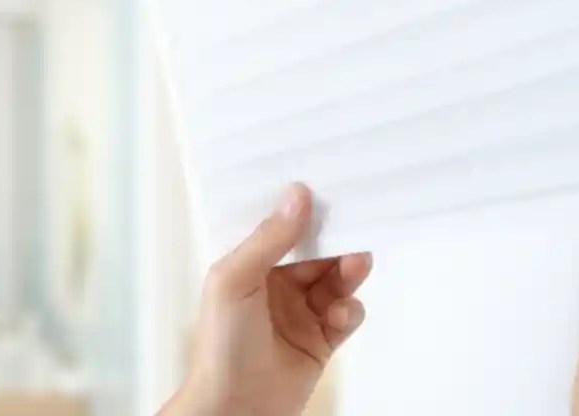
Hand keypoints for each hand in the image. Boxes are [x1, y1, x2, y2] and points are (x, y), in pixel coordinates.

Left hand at [162, 184, 372, 415]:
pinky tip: (339, 315)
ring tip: (354, 267)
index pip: (282, 228)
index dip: (304, 209)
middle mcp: (276, 285)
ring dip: (348, 271)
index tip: (329, 186)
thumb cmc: (222, 344)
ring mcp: (301, 314)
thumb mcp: (235, 280)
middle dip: (337, 239)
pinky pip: (347, 315)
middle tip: (356, 226)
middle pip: (317, 251)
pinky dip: (349, 309)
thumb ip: (269, 239)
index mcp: (250, 266)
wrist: (235, 410)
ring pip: (337, 280)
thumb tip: (298, 194)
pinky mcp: (322, 341)